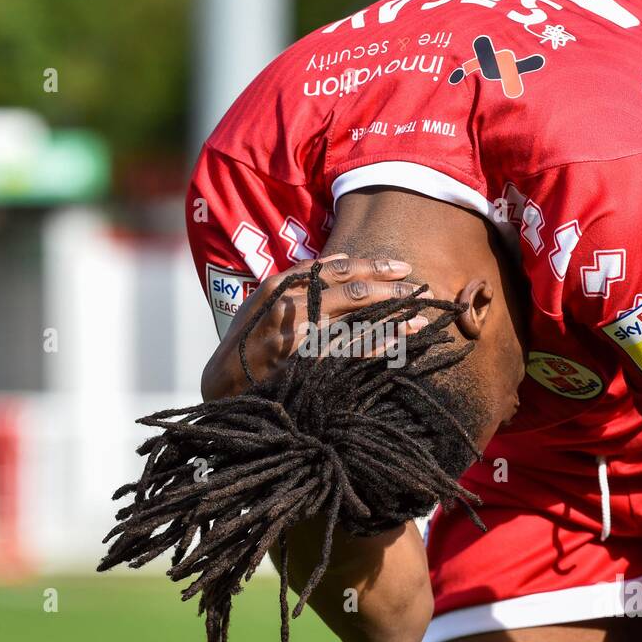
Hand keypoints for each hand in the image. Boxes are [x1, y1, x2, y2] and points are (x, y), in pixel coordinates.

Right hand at [201, 254, 430, 399]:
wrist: (221, 383)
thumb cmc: (246, 339)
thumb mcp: (264, 300)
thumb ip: (299, 279)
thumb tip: (341, 259)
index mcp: (282, 285)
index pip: (338, 269)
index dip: (373, 267)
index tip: (401, 268)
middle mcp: (291, 306)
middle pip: (353, 293)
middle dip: (391, 291)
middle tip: (419, 291)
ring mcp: (298, 337)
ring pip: (357, 322)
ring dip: (393, 320)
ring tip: (420, 319)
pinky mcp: (305, 365)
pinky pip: (350, 354)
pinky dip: (376, 347)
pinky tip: (398, 344)